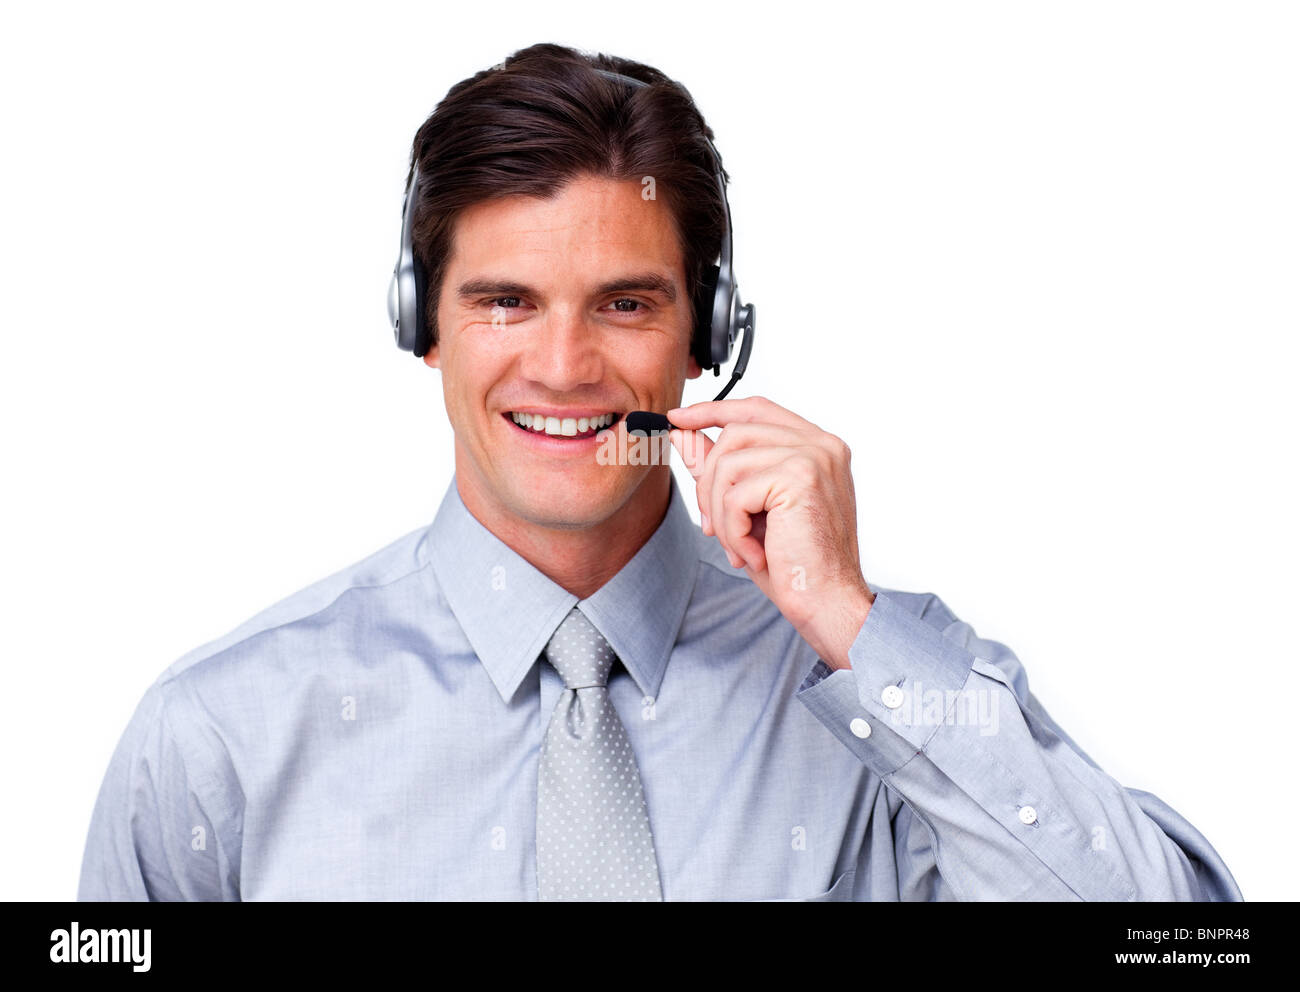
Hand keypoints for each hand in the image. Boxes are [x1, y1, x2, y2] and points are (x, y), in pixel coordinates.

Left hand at [666, 396, 874, 668]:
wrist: (828, 603)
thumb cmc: (795, 564)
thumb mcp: (747, 510)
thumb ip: (720, 469)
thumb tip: (683, 434)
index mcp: (817, 448)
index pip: (757, 409)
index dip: (714, 411)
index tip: (679, 420)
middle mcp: (821, 445)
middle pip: (736, 432)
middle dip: (708, 480)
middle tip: (709, 527)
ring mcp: (814, 457)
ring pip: (729, 463)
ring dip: (719, 513)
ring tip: (738, 546)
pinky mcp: (799, 477)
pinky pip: (735, 493)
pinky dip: (732, 530)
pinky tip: (753, 554)